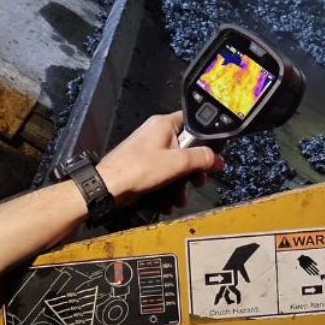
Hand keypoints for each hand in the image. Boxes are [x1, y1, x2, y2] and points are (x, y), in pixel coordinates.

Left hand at [96, 112, 222, 204]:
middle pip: (185, 149)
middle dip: (191, 170)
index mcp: (163, 124)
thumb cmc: (136, 169)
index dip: (204, 138)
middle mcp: (155, 134)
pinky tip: (167, 202)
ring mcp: (148, 151)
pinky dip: (167, 189)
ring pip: (174, 166)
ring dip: (180, 185)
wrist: (108, 188)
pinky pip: (162, 175)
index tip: (211, 154)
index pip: (192, 122)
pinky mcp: (143, 167)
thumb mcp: (176, 163)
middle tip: (197, 181)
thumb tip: (216, 158)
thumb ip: (200, 158)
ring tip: (179, 198)